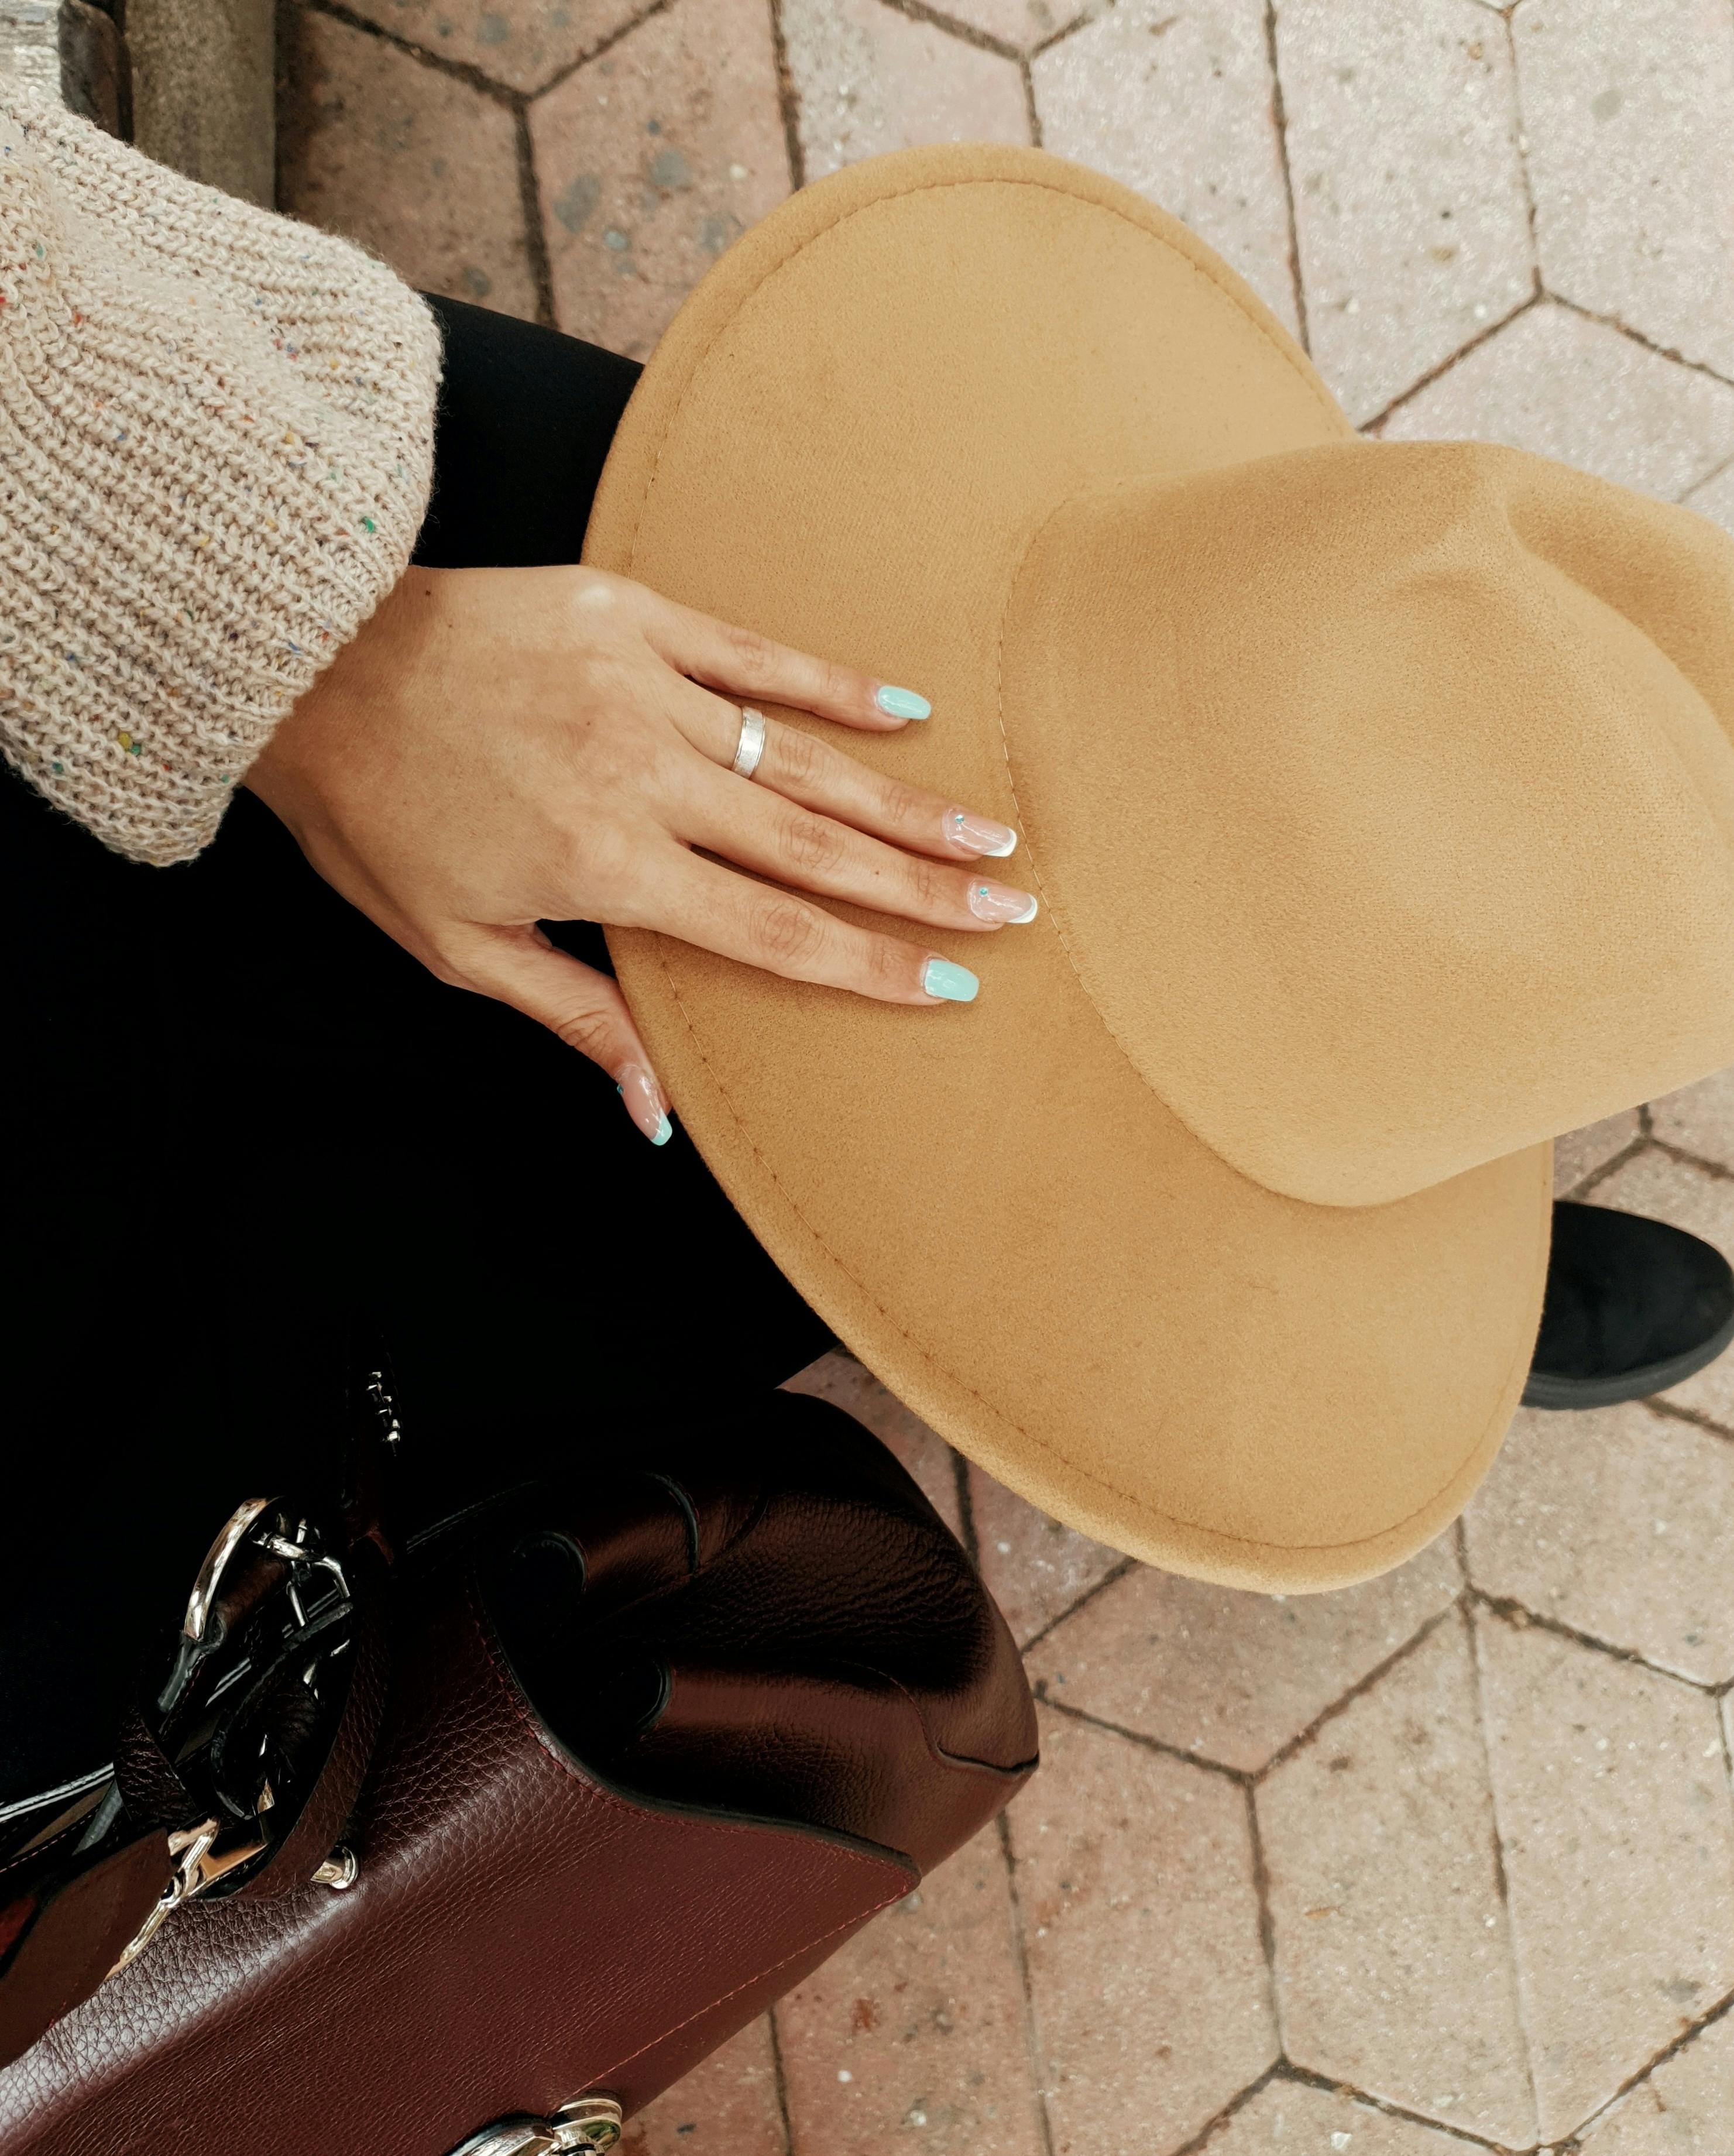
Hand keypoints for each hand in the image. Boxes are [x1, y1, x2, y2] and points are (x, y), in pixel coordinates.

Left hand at [245, 565, 1035, 1141]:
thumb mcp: (456, 945)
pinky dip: (830, 684)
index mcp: (607, 866)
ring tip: (992, 826)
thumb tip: (654, 1113)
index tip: (952, 987)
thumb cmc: (375, 819)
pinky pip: (754, 652)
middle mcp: (645, 776)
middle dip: (926, 884)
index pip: (774, 931)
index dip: (870, 966)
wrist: (303, 668)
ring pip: (804, 756)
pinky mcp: (630, 614)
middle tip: (1017, 903)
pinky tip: (905, 708)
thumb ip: (572, 1016)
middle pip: (818, 845)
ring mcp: (645, 687)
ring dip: (906, 798)